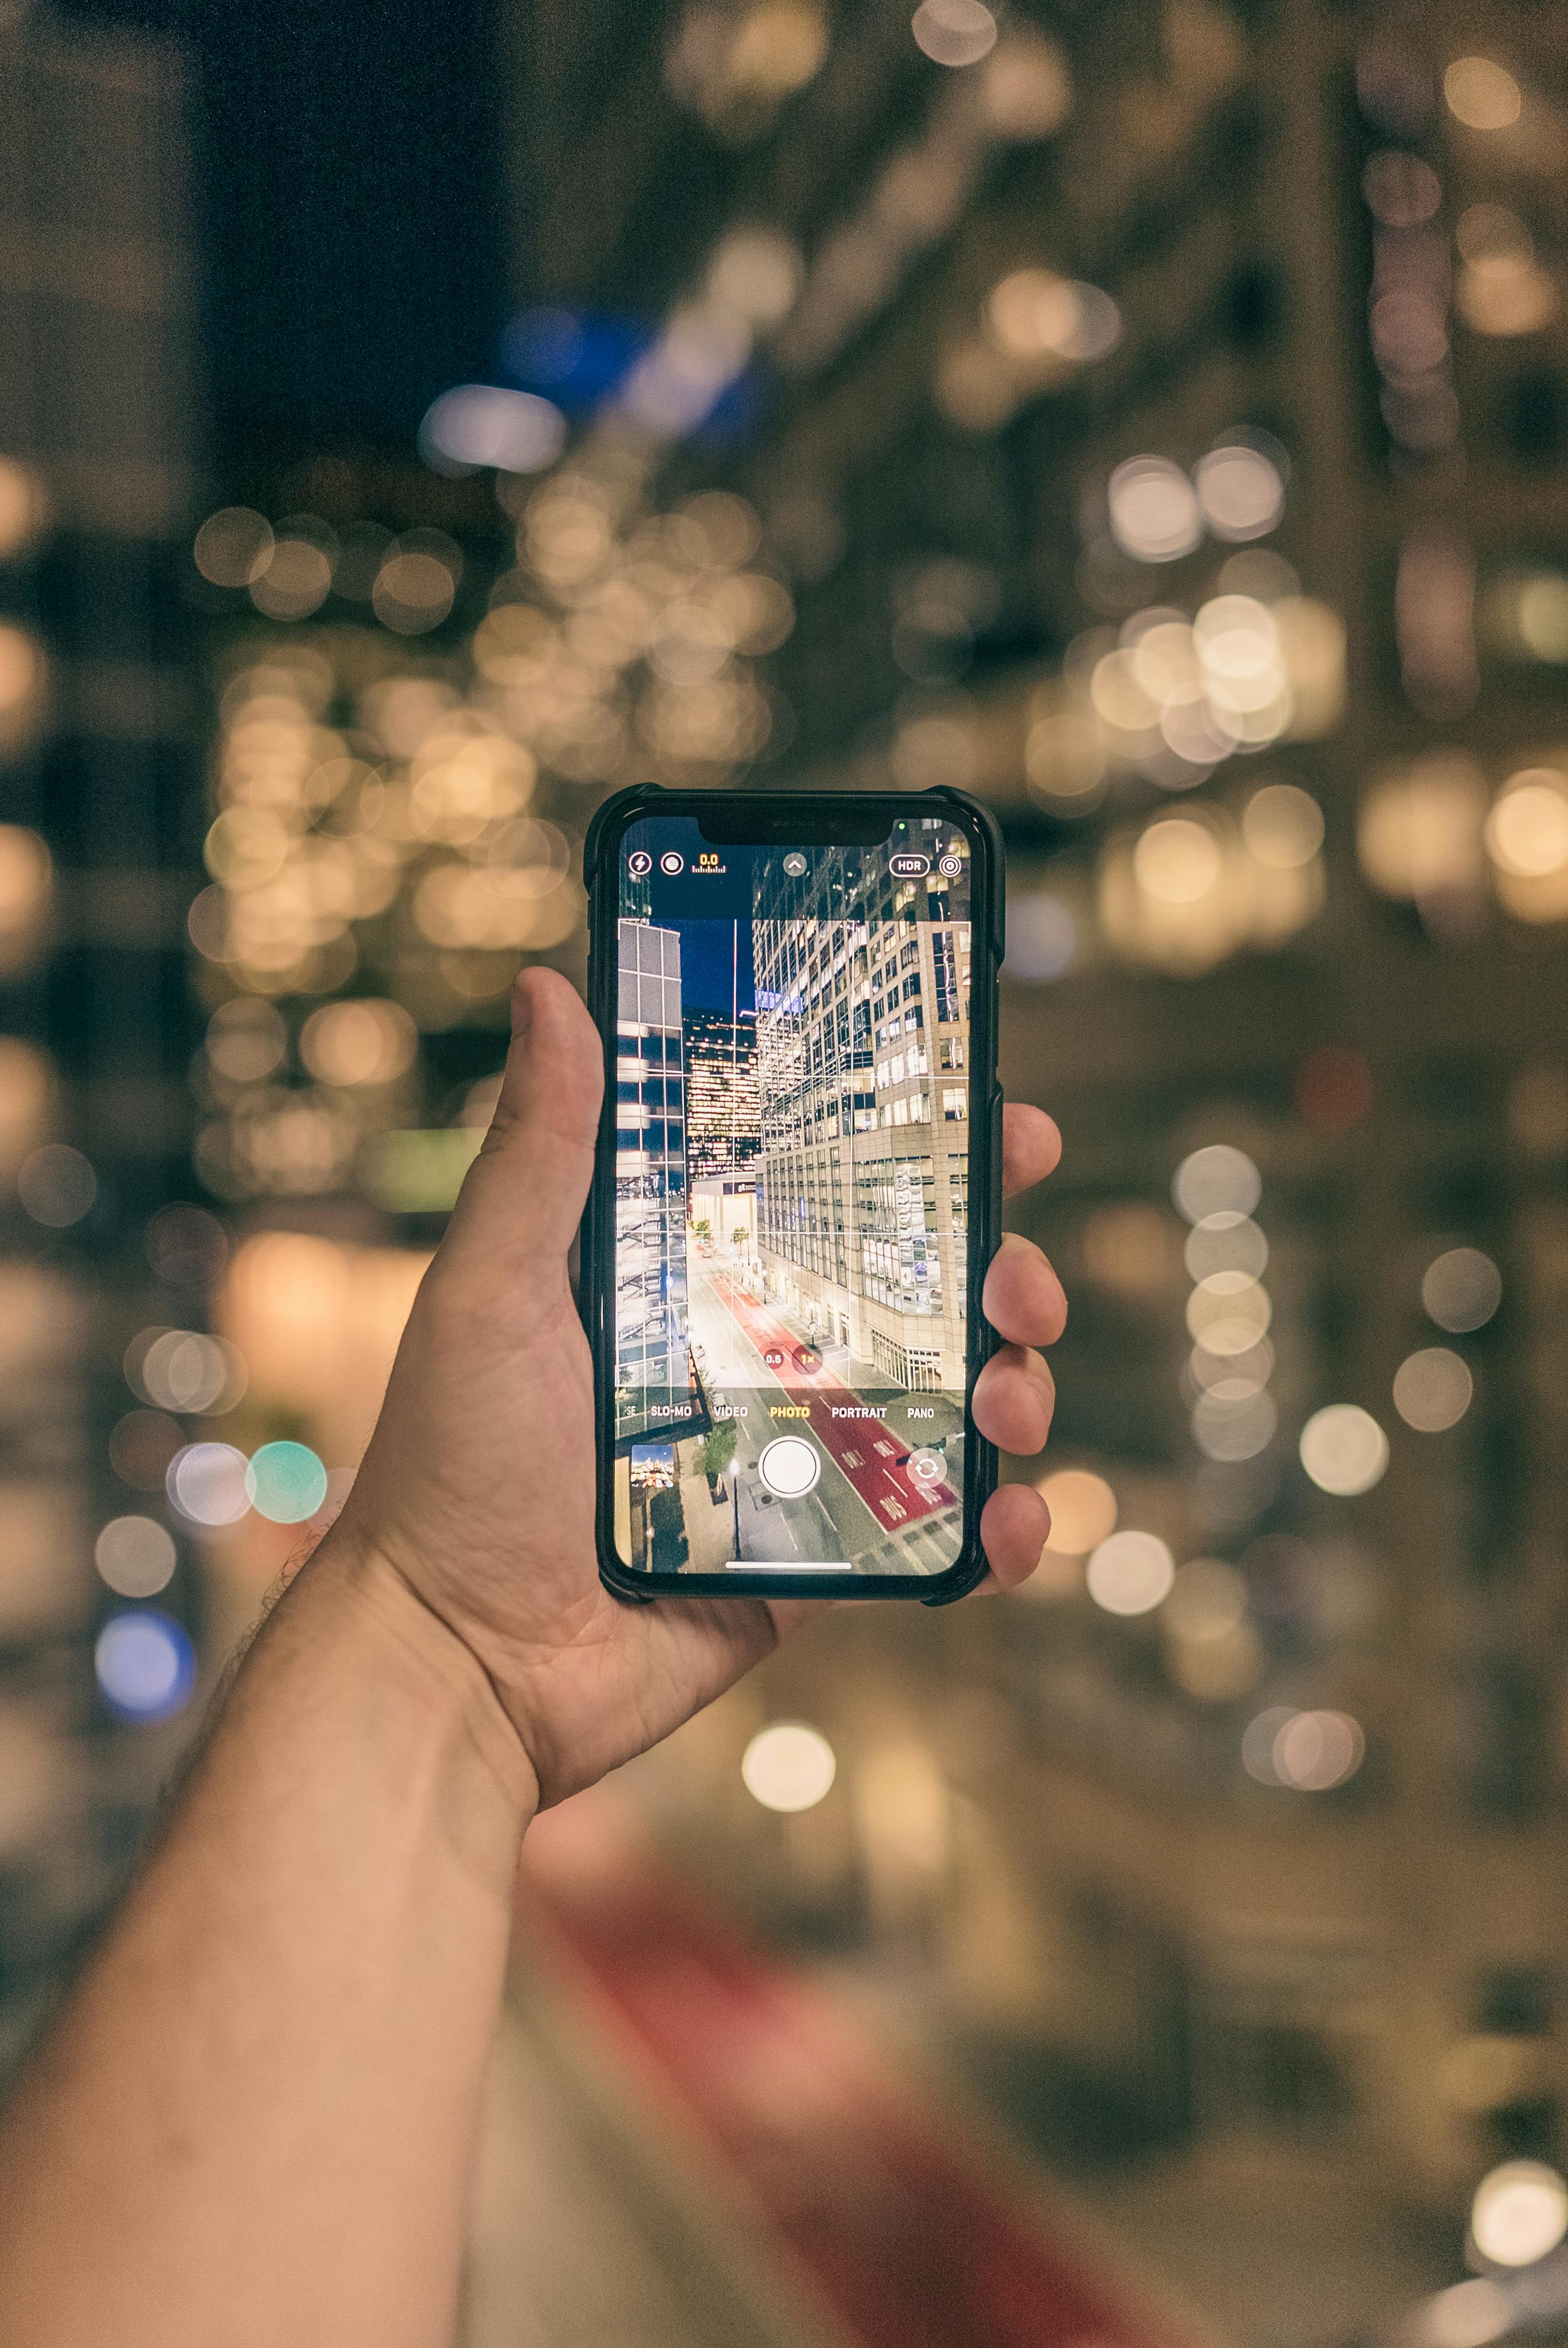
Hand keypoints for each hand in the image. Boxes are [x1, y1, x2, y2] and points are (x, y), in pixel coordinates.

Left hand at [333, 968, 1065, 1809]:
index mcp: (686, 1274)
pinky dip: (993, 1527)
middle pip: (915, 1286)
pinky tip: (1011, 1521)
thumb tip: (548, 984)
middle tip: (1021, 1278)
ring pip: (946, 1400)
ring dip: (1013, 1385)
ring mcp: (791, 1458)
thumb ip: (541, 1149)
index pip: (825, 1182)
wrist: (456, 1667)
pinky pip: (928, 1532)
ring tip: (1014, 1397)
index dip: (920, 1146)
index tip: (996, 1116)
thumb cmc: (456, 1467)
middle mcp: (750, 1353)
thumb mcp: (492, 1286)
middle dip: (999, 1268)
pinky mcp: (812, 1560)